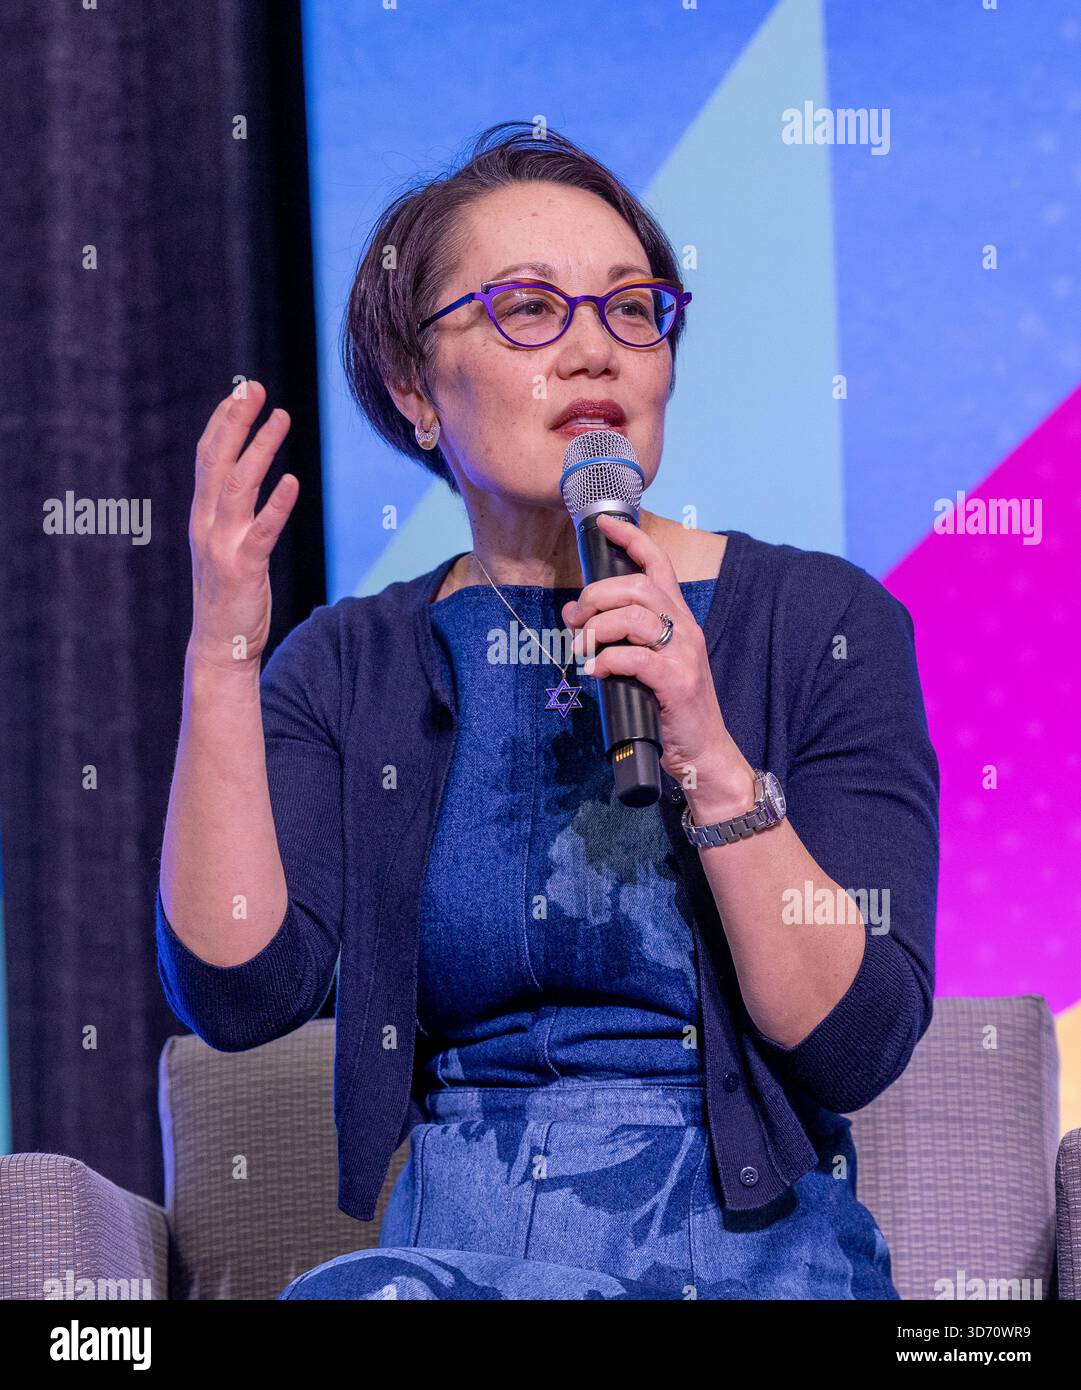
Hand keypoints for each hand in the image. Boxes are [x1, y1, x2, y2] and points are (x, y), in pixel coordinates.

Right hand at [187, 381, 297, 672]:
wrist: (219, 645)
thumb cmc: (228, 594)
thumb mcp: (224, 545)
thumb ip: (231, 513)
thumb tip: (247, 478)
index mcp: (202, 516)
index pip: (207, 457)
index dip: (223, 422)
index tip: (240, 391)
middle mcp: (207, 524)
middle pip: (217, 460)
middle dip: (235, 421)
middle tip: (254, 387)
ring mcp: (223, 545)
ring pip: (238, 486)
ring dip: (260, 448)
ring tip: (281, 417)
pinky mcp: (244, 568)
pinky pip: (262, 530)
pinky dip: (277, 505)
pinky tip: (292, 481)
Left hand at [560, 514, 755, 812]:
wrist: (704, 753)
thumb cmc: (669, 708)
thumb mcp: (646, 664)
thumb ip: (617, 638)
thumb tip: (575, 617)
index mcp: (679, 619)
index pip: (658, 565)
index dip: (632, 539)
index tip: (605, 526)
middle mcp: (685, 629)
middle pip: (638, 586)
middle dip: (597, 595)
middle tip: (576, 617)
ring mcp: (684, 655)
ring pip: (634, 617)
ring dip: (597, 628)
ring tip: (582, 647)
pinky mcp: (677, 682)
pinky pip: (635, 657)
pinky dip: (607, 661)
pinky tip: (596, 671)